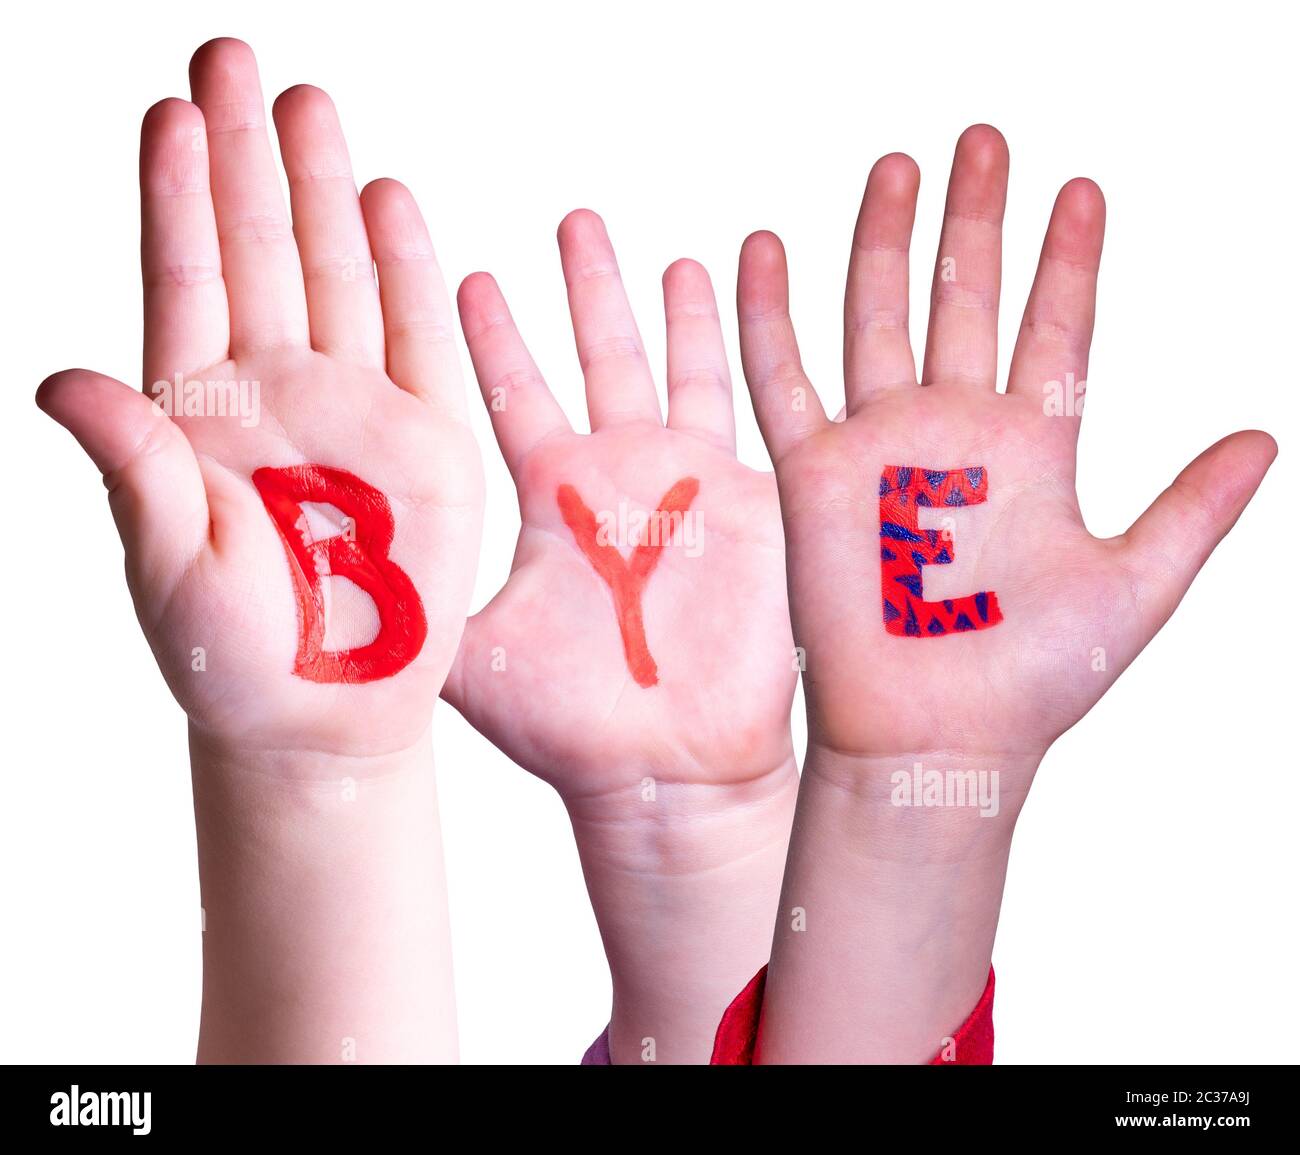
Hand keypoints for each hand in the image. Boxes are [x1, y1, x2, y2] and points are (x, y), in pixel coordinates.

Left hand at [38, 39, 481, 763]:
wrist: (328, 713)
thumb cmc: (232, 655)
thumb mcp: (165, 564)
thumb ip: (135, 466)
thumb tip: (65, 378)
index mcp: (198, 413)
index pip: (182, 279)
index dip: (175, 195)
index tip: (170, 110)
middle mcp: (274, 392)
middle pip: (256, 249)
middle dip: (245, 155)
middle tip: (234, 58)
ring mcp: (354, 408)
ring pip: (337, 273)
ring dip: (321, 188)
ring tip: (309, 103)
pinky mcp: (428, 438)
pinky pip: (418, 336)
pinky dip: (406, 267)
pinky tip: (386, 197)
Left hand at [447, 210, 798, 1061]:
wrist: (667, 768)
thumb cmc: (570, 727)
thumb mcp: (473, 655)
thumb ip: (410, 595)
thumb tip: (313, 564)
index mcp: (548, 496)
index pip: (513, 392)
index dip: (493, 333)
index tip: (464, 268)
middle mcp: (615, 475)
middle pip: (596, 355)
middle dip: (585, 288)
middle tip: (573, 217)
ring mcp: (685, 482)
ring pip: (676, 364)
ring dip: (666, 302)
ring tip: (662, 244)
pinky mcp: (747, 496)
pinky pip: (754, 395)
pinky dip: (755, 329)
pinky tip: (758, 266)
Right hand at [741, 125, 1274, 781]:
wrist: (934, 738)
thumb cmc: (1029, 682)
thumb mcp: (1135, 589)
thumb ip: (1194, 509)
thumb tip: (1265, 438)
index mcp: (1032, 450)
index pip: (1054, 328)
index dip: (1069, 261)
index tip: (1081, 192)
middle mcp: (954, 434)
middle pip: (966, 298)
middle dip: (977, 219)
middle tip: (985, 142)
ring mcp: (881, 447)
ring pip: (877, 316)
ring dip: (885, 240)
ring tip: (898, 166)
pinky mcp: (813, 474)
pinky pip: (783, 379)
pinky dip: (771, 315)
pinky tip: (767, 249)